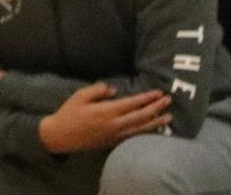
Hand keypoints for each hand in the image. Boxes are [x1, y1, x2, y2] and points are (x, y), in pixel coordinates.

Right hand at [38, 83, 172, 152]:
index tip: (158, 92)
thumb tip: (114, 89)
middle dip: (156, 107)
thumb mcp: (79, 96)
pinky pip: (135, 137)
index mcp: (106, 111)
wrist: (61, 136)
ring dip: (156, 122)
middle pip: (142, 116)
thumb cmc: (68, 113)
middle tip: (168, 100)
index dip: (147, 97)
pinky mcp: (114, 142)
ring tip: (169, 117)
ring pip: (142, 128)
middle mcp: (115, 124)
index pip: (133, 103)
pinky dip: (146, 132)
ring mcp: (116, 135)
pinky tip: (154, 128)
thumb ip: (97, 90)